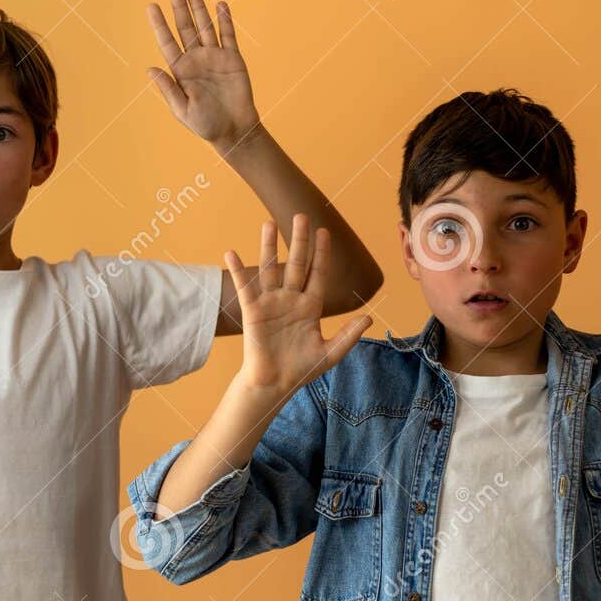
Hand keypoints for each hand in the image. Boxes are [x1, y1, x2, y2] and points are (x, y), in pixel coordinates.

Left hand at [145, 0, 258, 151]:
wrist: (235, 130)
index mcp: (180, 71)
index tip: (151, 6)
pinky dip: (224, 20)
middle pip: (185, 28)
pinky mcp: (233, 59)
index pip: (167, 42)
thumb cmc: (206, 125)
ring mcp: (215, 57)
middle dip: (179, 7)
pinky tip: (219, 4)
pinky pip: (228, 35)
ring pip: (205, 27)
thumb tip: (150, 69)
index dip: (159, 24)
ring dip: (199, 7)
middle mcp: (196, 59)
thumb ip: (168, 89)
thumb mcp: (182, 110)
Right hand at [227, 214, 371, 395]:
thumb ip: (348, 336)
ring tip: (268, 224)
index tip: (325, 232)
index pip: (318, 273)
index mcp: (310, 306)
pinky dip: (238, 271)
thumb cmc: (301, 369)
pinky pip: (246, 288)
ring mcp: (271, 303)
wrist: (275, 384)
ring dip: (268, 247)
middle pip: (295, 264)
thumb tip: (368, 318)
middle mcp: (291, 299)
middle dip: (299, 241)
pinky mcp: (253, 312)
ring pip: (270, 269)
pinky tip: (232, 253)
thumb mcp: (330, 353)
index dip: (321, 253)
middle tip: (301, 216)